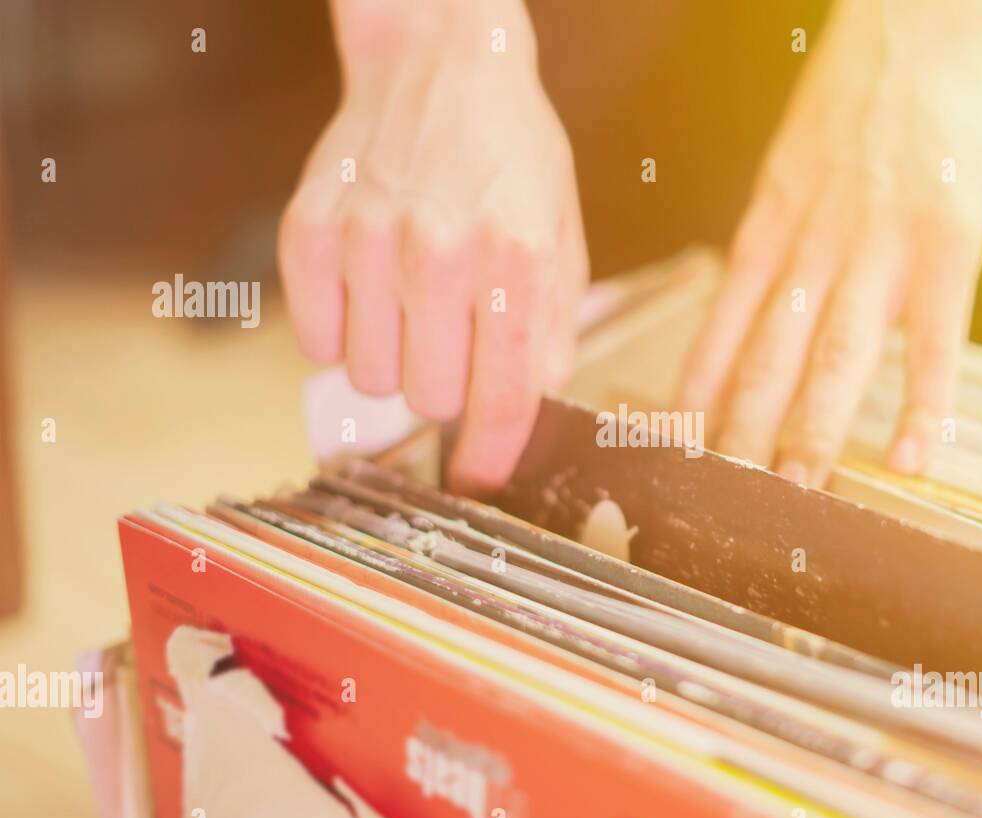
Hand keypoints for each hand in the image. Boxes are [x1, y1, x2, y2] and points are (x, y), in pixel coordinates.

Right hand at [279, 0, 586, 494]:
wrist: (438, 63)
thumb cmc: (510, 155)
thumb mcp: (562, 236)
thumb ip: (552, 329)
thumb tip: (529, 407)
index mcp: (516, 260)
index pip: (500, 399)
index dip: (491, 458)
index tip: (480, 481)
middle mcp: (440, 253)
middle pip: (429, 400)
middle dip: (447, 393)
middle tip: (454, 348)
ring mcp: (367, 240)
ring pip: (370, 380)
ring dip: (394, 363)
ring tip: (413, 309)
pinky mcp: (310, 231)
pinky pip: (316, 342)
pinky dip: (344, 334)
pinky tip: (370, 291)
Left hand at [678, 0, 981, 485]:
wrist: (921, 27)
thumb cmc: (855, 97)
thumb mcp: (788, 164)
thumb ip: (773, 235)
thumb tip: (747, 301)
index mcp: (771, 225)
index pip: (723, 324)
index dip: (699, 389)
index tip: (681, 442)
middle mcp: (813, 246)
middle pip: (771, 354)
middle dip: (748, 429)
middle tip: (733, 493)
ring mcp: (880, 249)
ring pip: (838, 358)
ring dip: (817, 430)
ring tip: (802, 487)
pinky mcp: (947, 246)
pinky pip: (935, 340)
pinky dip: (925, 404)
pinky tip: (915, 458)